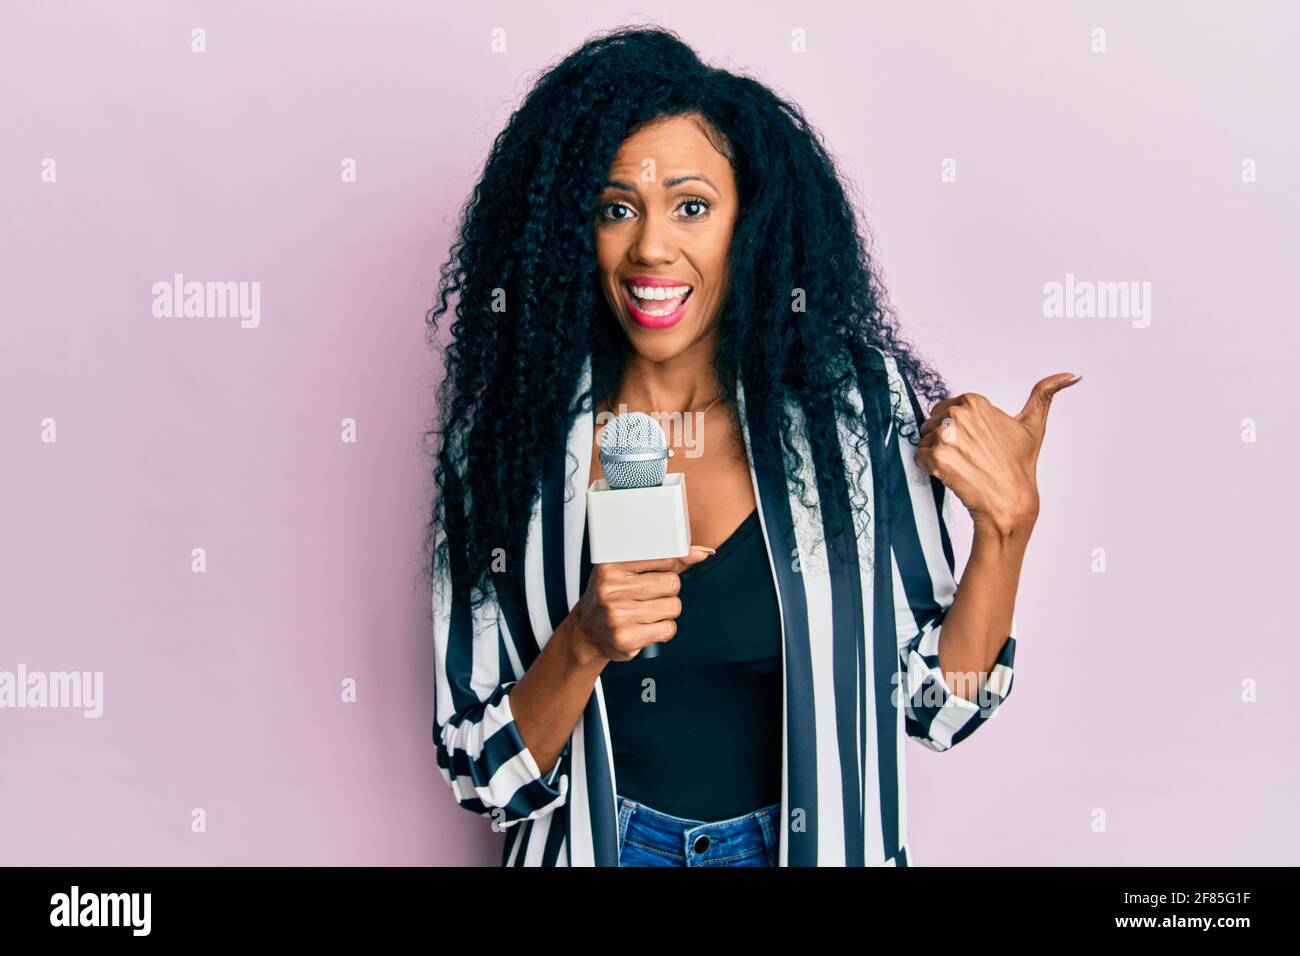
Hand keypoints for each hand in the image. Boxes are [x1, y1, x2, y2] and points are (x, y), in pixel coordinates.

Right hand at [570, 548, 713, 663]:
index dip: (669, 566)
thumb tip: (701, 553)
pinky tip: (646, 626)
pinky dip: (663, 629)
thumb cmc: (609, 597)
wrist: (586, 632)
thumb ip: (665, 560)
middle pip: (672, 583)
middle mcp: (611, 590)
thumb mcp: (626, 570)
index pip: (663, 558)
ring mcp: (617, 616)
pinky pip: (668, 629)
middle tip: (648, 595)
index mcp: (610, 566)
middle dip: (667, 591)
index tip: (661, 572)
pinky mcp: (626, 639)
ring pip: (673, 607)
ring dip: (666, 611)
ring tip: (646, 611)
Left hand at [915, 372, 1080, 536]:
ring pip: (925, 440)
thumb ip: (1045, 394)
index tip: (976, 444)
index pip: (945, 410)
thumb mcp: (1032, 425)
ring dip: (937, 454)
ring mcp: (946, 435)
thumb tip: (1071, 375)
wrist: (1009, 502)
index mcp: (974, 402)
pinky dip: (929, 468)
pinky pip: (919, 457)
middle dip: (945, 440)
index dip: (957, 430)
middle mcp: (958, 414)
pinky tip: (952, 474)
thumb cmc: (1019, 464)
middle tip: (969, 457)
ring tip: (963, 466)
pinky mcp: (936, 457)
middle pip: (932, 424)